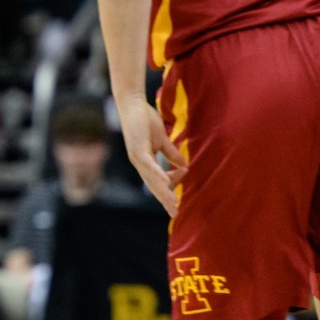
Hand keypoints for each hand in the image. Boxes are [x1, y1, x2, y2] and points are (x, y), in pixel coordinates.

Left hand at [119, 97, 187, 217]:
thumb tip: (182, 164)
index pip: (160, 179)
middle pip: (154, 186)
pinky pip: (149, 165)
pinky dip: (158, 174)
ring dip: (164, 192)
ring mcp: (137, 158)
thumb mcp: (162, 139)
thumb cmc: (145, 120)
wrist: (133, 105)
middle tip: (175, 214)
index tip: (186, 174)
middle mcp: (140, 163)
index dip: (173, 182)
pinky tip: (166, 181)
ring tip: (174, 203)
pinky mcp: (137, 150)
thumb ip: (171, 152)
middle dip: (165, 200)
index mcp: (145, 162)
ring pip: (152, 180)